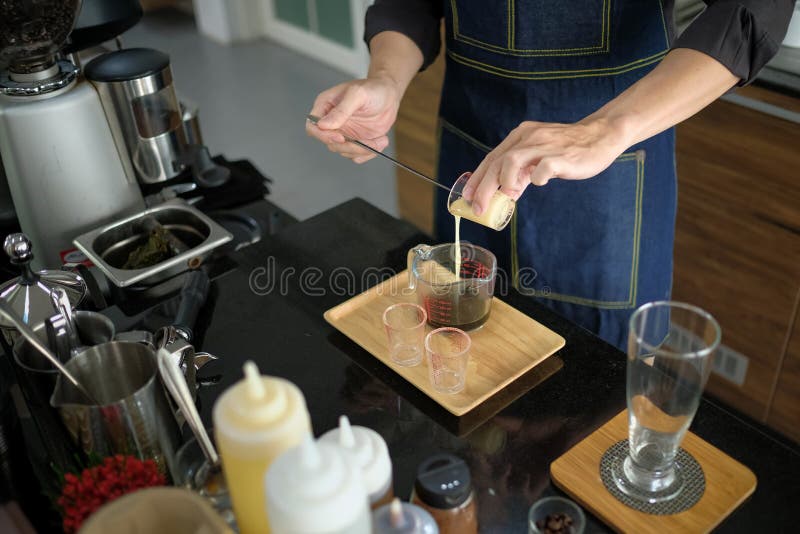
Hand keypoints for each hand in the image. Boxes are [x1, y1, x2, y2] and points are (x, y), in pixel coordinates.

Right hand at [306, 77, 401, 162]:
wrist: (389, 94)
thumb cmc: (373, 88)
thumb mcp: (358, 95)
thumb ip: (341, 110)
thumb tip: (323, 125)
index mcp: (325, 107)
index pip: (313, 127)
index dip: (323, 136)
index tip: (341, 137)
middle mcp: (332, 122)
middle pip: (330, 144)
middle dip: (350, 146)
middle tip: (369, 143)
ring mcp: (344, 133)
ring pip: (344, 152)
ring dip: (363, 150)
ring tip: (381, 139)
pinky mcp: (355, 141)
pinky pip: (357, 156)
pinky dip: (369, 153)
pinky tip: (381, 141)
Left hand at [463, 118, 629, 214]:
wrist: (602, 135)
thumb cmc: (568, 148)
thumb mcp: (539, 156)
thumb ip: (521, 173)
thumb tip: (505, 195)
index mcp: (521, 136)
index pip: (492, 158)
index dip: (477, 178)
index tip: (467, 196)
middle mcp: (530, 138)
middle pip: (498, 161)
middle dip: (484, 186)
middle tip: (478, 207)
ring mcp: (546, 145)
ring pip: (513, 160)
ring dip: (505, 181)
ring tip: (509, 195)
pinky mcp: (563, 156)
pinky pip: (544, 168)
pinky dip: (537, 178)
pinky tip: (539, 183)